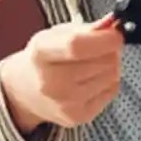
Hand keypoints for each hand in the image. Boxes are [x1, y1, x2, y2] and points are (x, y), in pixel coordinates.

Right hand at [0, 15, 124, 133]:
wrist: (24, 91)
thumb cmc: (43, 59)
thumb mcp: (55, 35)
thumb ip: (85, 29)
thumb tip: (111, 24)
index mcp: (41, 53)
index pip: (77, 46)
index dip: (104, 39)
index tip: (116, 33)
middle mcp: (51, 82)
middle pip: (101, 61)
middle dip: (111, 50)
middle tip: (103, 46)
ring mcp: (65, 103)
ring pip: (111, 76)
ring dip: (111, 65)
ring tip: (95, 63)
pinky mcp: (77, 116)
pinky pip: (111, 92)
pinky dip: (109, 82)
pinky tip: (93, 79)